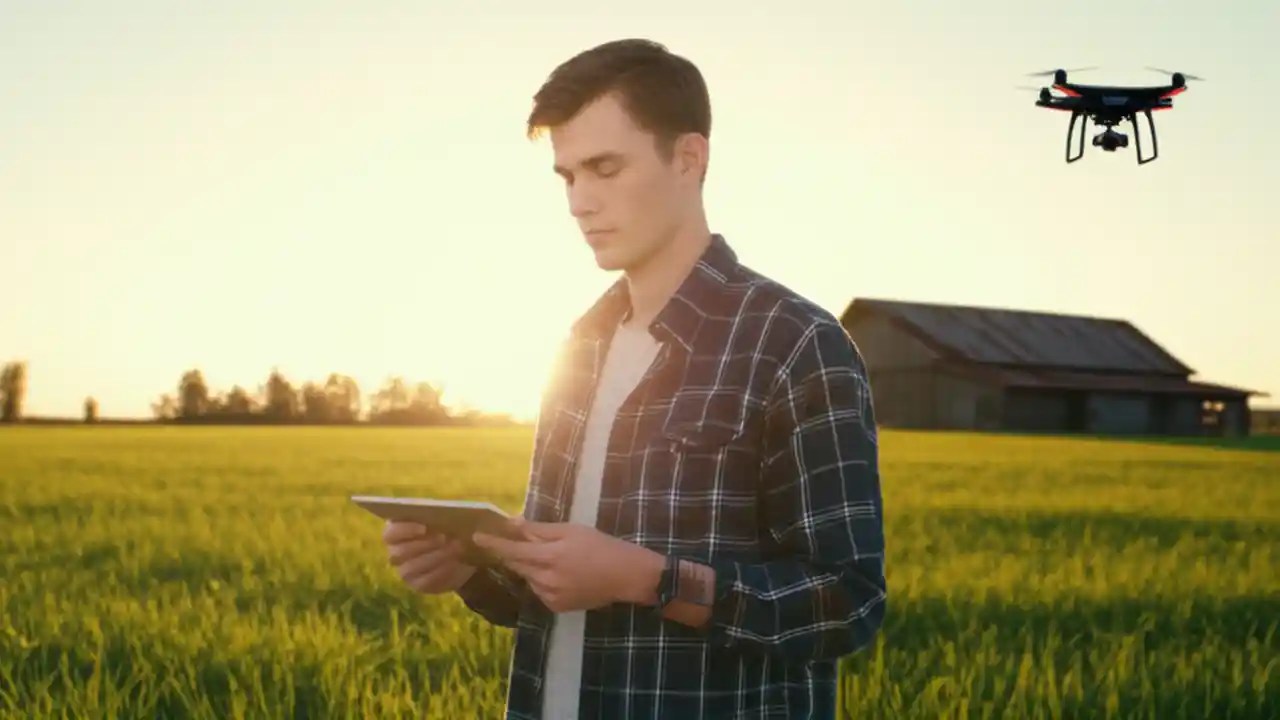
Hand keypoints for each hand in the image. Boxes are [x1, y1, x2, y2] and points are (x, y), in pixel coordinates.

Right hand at [382, 520, 476, 594]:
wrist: (461, 553)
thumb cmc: (448, 528)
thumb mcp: (447, 519)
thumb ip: (444, 517)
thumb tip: (459, 524)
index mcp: (397, 530)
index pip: (390, 533)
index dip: (404, 530)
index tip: (424, 527)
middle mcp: (396, 552)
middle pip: (400, 552)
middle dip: (424, 544)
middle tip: (444, 537)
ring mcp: (405, 571)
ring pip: (412, 568)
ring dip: (435, 557)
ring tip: (455, 548)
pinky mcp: (418, 584)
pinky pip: (425, 581)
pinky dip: (441, 571)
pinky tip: (455, 562)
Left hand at [473, 520, 664, 612]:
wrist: (626, 576)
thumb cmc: (601, 546)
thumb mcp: (571, 531)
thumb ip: (539, 531)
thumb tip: (513, 524)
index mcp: (549, 557)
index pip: (512, 551)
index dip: (493, 544)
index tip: (477, 537)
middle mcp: (545, 580)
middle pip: (517, 565)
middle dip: (513, 554)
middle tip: (516, 542)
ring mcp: (550, 596)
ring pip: (528, 578)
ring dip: (531, 567)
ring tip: (554, 558)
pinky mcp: (557, 608)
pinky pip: (540, 591)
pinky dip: (542, 581)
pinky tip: (562, 574)